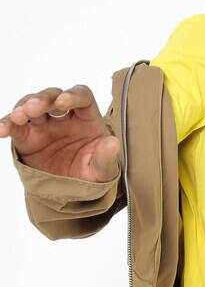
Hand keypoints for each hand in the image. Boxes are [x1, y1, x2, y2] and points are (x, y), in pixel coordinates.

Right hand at [0, 85, 120, 182]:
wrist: (75, 191)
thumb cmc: (93, 173)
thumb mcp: (103, 169)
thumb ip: (106, 157)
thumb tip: (112, 143)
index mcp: (87, 118)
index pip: (82, 96)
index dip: (73, 95)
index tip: (63, 102)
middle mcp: (64, 117)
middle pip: (53, 96)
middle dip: (43, 99)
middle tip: (34, 108)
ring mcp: (44, 125)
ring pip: (31, 105)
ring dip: (23, 107)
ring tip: (18, 117)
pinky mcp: (27, 137)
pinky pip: (15, 127)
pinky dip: (6, 125)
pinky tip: (2, 130)